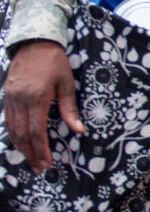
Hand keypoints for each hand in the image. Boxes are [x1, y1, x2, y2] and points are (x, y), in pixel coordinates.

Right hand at [3, 40, 83, 172]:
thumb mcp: (67, 84)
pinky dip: (14, 134)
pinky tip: (21, 142)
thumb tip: (79, 130)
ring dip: (21, 147)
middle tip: (39, 168)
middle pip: (22, 134)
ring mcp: (10, 98)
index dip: (41, 150)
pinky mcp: (6, 95)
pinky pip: (7, 120)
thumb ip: (70, 109)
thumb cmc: (55, 62)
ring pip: (12, 129)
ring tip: (30, 160)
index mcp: (36, 98)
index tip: (47, 163)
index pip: (36, 131)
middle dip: (30, 154)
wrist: (34, 43)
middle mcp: (19, 100)